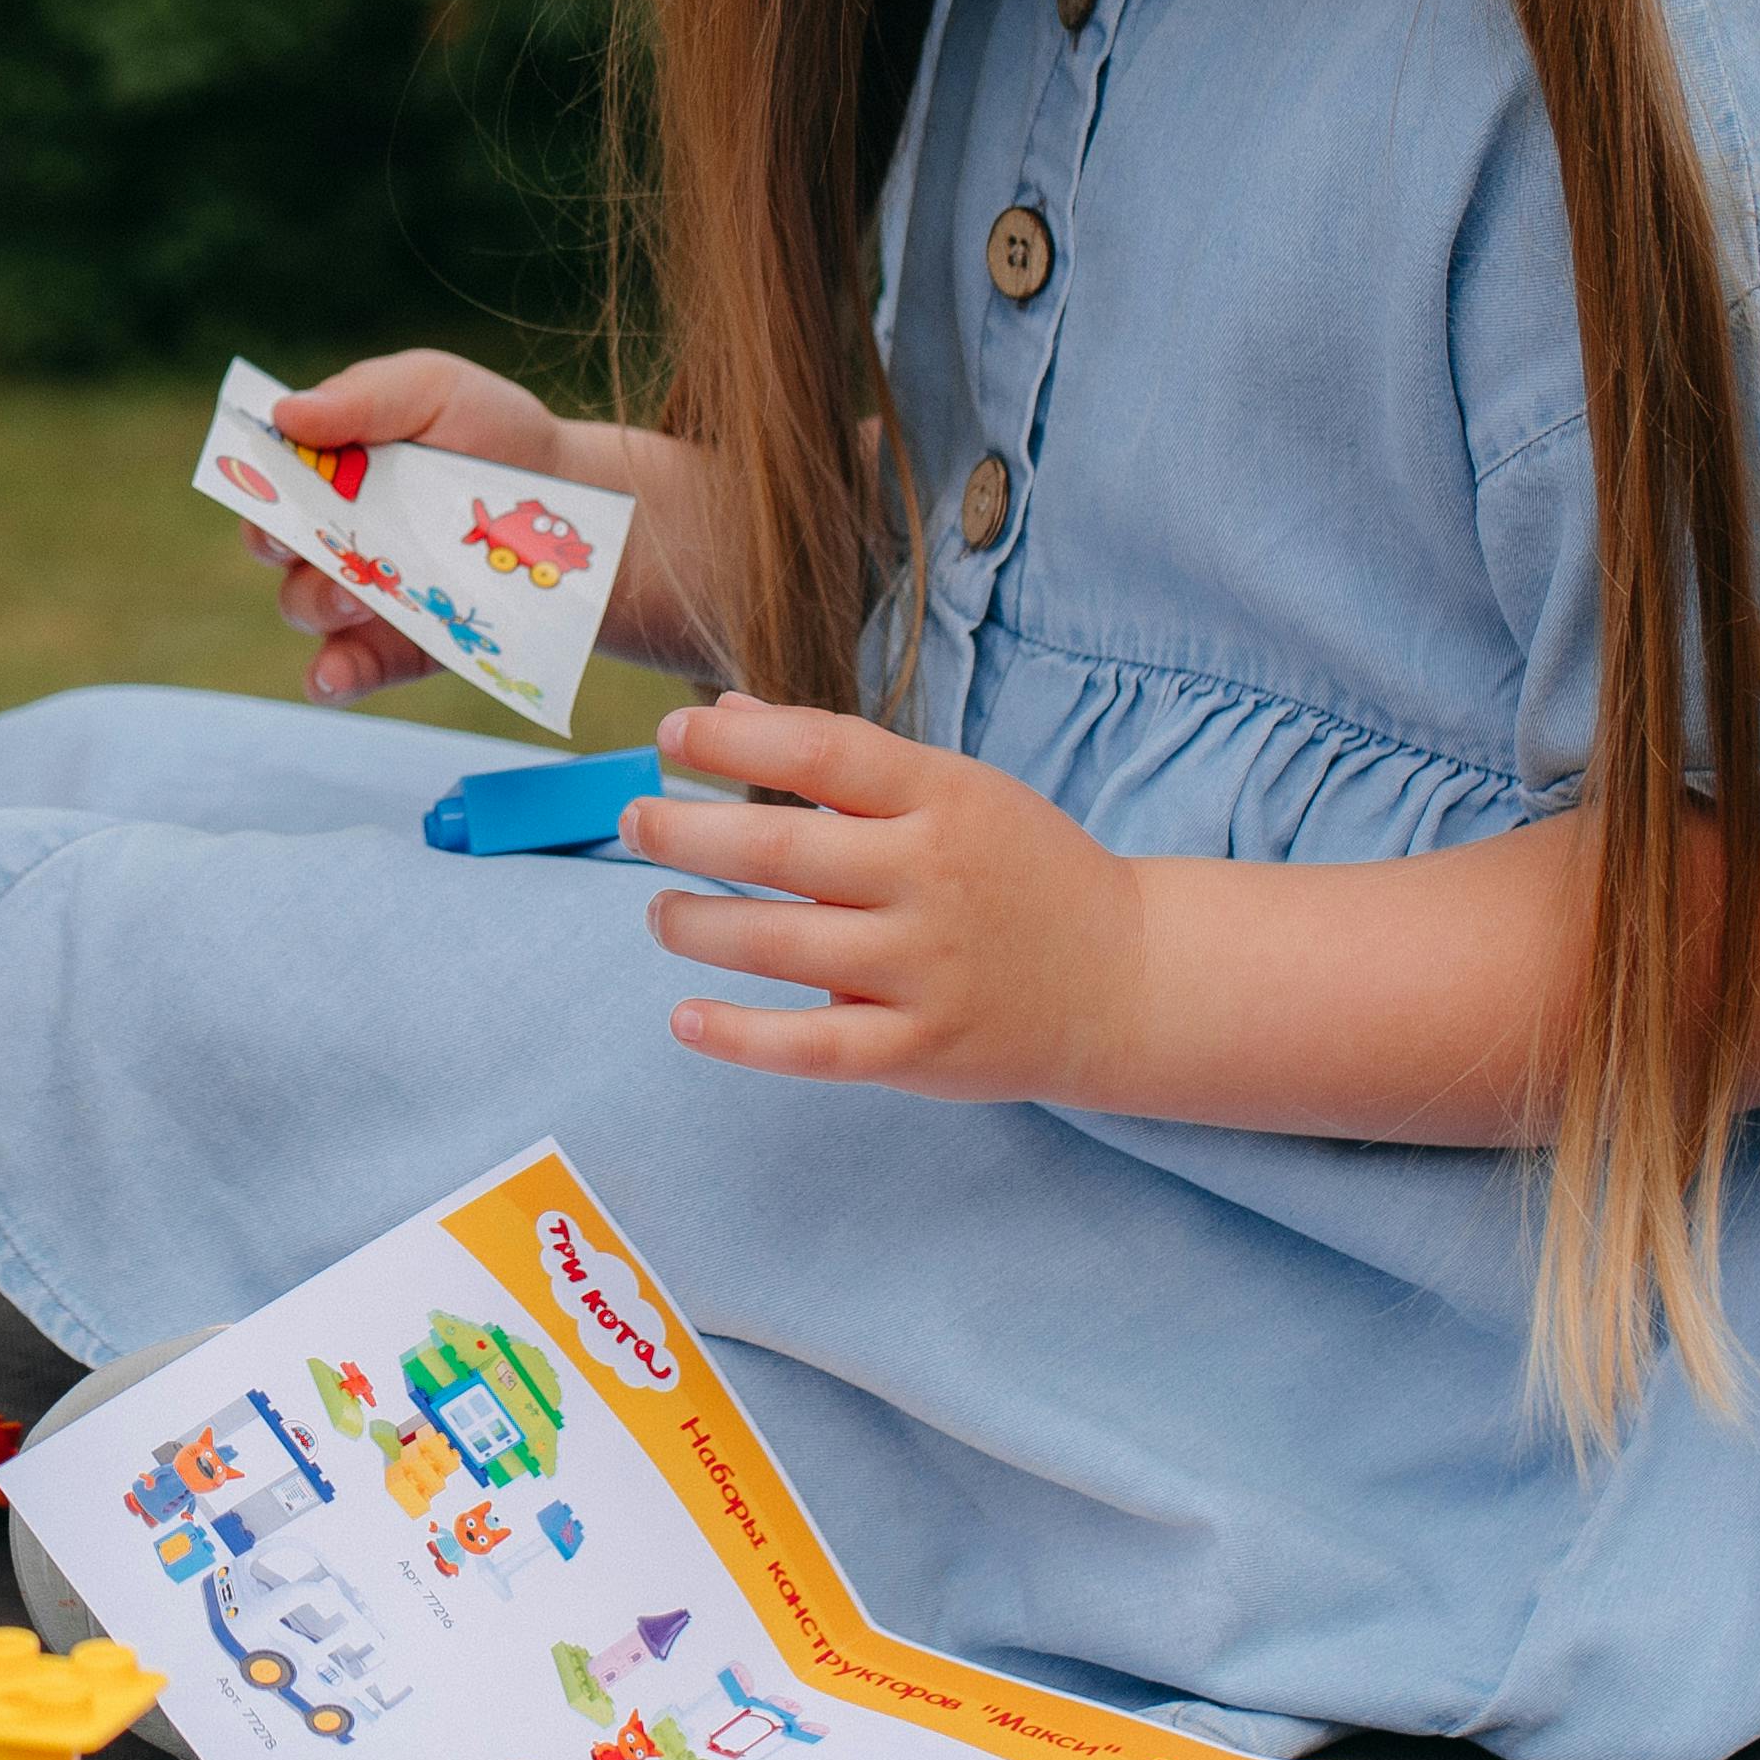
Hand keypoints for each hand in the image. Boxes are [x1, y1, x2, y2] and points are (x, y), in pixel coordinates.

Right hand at [243, 350, 579, 702]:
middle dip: (278, 540)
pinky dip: (332, 676)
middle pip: (272, 543)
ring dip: (316, 601)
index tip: (269, 478)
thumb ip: (364, 396)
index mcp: (326, 467)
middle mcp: (331, 532)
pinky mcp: (394, 649)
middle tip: (307, 536)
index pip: (266, 474)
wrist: (570, 510)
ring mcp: (360, 595)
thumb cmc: (492, 435)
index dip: (255, 476)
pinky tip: (337, 673)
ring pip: (304, 606)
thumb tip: (285, 412)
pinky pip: (343, 672)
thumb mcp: (436, 390)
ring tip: (356, 593)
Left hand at [625, 694, 1143, 1101]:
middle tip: (634, 822)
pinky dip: (739, 1037)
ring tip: (659, 911)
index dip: (732, 741)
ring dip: (695, 925)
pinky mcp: (920, 1047)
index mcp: (940, 799)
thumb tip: (724, 712)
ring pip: (778, 944)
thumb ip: (840, 759)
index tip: (669, 735)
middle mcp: (930, 878)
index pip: (820, 754)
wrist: (1125, 977)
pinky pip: (812, 1046)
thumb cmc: (1018, 871)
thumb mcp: (951, 791)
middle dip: (685, 833)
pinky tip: (686, 1018)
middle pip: (778, 852)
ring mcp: (924, 967)